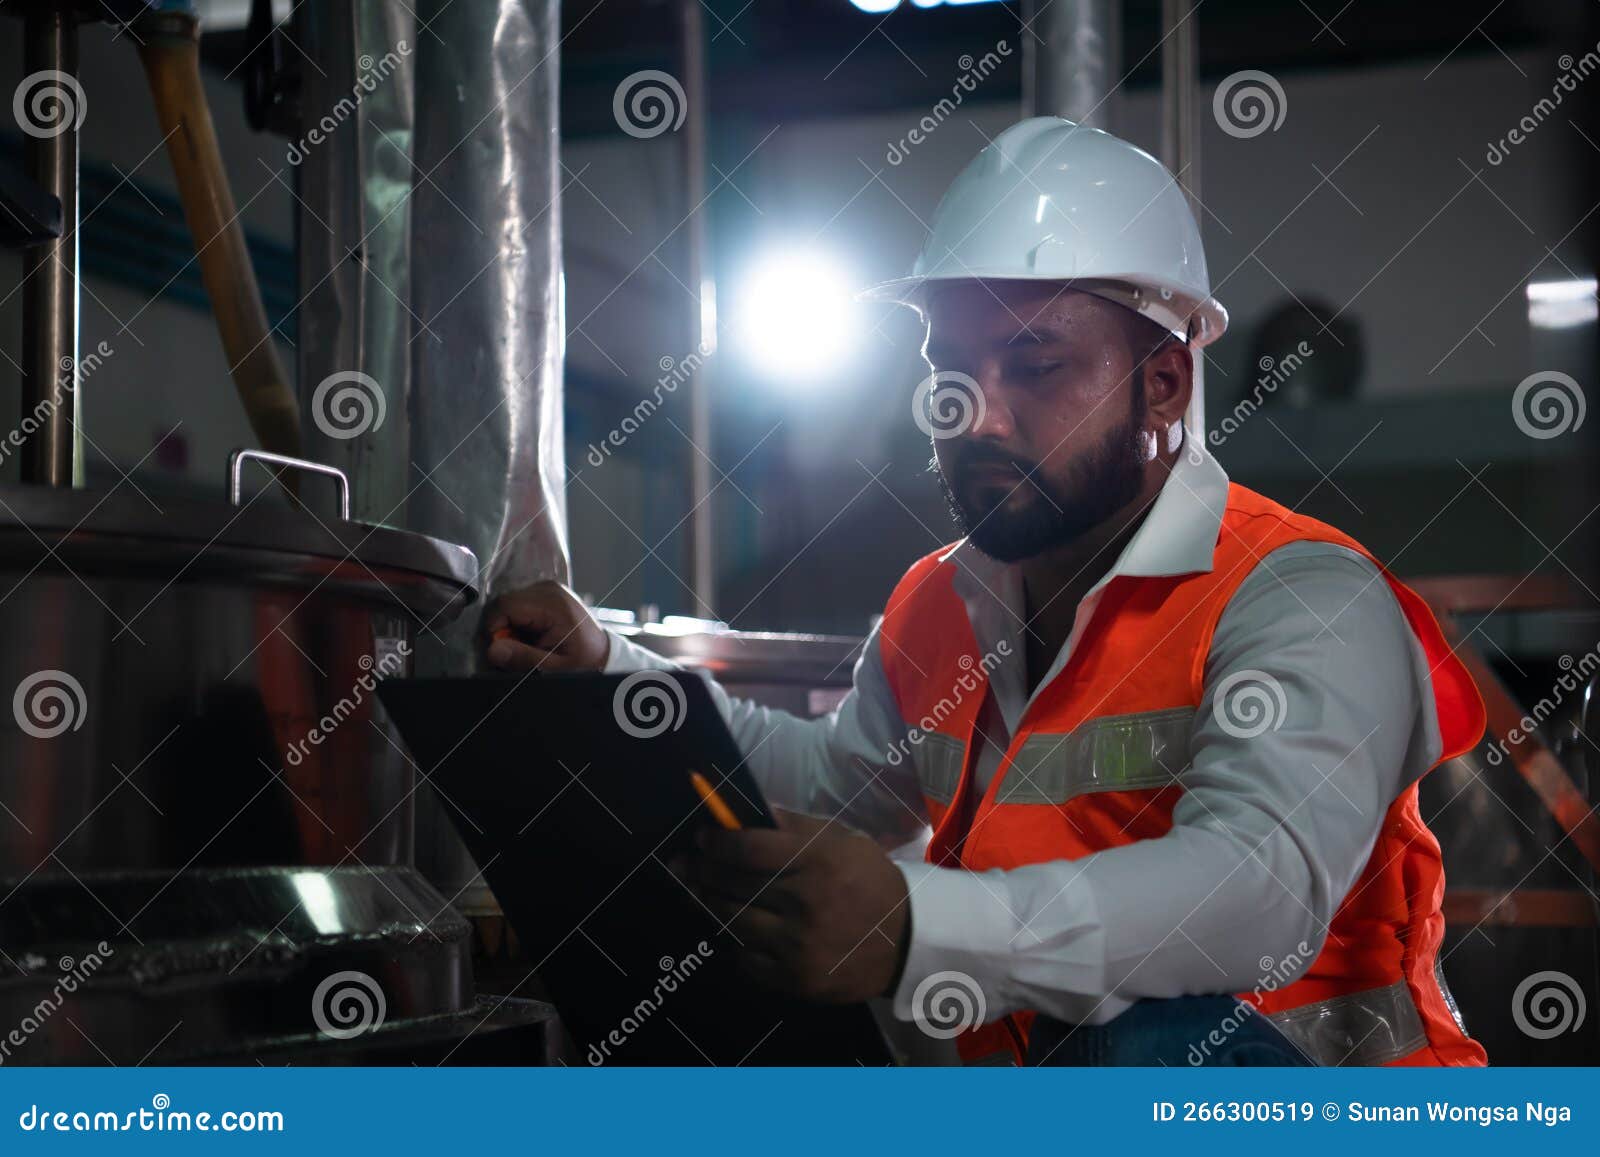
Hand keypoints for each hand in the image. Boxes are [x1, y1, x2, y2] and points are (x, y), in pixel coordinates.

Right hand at [482, 580, 609, 671]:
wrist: (600, 653)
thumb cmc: (583, 660)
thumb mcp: (554, 667)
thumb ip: (523, 658)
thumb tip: (493, 650)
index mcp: (553, 604)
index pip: (505, 606)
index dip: (496, 630)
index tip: (503, 650)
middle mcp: (549, 589)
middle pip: (504, 604)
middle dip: (504, 629)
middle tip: (521, 649)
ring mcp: (546, 588)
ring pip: (508, 604)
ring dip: (511, 626)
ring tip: (530, 642)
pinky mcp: (544, 592)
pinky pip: (518, 604)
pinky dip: (519, 622)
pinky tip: (533, 634)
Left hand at [693, 808, 910, 1002]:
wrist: (906, 940)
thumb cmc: (869, 881)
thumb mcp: (842, 840)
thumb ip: (796, 825)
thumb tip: (748, 810)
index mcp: (818, 861)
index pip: (747, 849)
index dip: (716, 842)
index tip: (701, 838)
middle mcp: (805, 902)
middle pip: (734, 884)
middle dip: (703, 871)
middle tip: (687, 864)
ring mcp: (799, 945)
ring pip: (733, 921)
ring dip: (711, 904)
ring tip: (702, 893)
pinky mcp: (796, 979)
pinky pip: (746, 959)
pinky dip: (734, 943)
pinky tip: (731, 930)